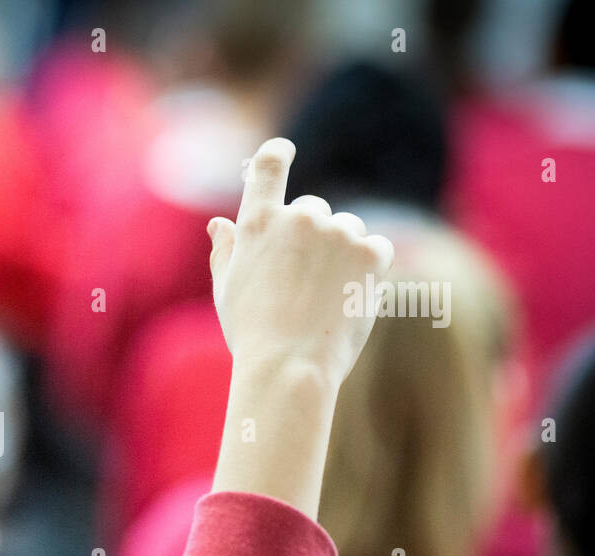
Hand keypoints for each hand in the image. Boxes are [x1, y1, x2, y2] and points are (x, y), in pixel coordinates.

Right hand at [207, 138, 393, 519]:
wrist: (290, 366)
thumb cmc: (252, 333)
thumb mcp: (228, 290)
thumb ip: (227, 251)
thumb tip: (219, 224)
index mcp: (258, 223)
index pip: (268, 167)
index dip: (277, 154)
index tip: (284, 150)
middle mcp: (299, 217)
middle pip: (313, 211)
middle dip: (312, 238)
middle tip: (303, 283)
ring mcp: (338, 232)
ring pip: (346, 232)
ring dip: (341, 254)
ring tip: (325, 298)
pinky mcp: (372, 251)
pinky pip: (375, 250)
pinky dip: (366, 271)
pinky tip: (347, 299)